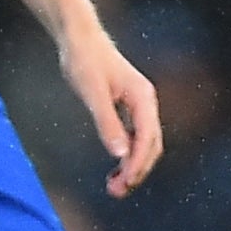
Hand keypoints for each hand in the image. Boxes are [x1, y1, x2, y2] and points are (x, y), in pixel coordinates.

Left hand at [61, 19, 164, 195]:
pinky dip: (128, 155)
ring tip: (114, 187)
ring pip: (144, 144)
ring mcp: (139, 105)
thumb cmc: (84, 60)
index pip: (148, 139)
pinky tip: (115, 167)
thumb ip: (106, 123)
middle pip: (151, 146)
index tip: (124, 184)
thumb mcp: (92, 93)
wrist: (79, 38)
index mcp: (143, 98)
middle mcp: (146, 103)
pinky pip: (135, 137)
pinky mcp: (128, 107)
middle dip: (137, 171)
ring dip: (133, 167)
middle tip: (116, 192)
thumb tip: (119, 155)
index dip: (138, 165)